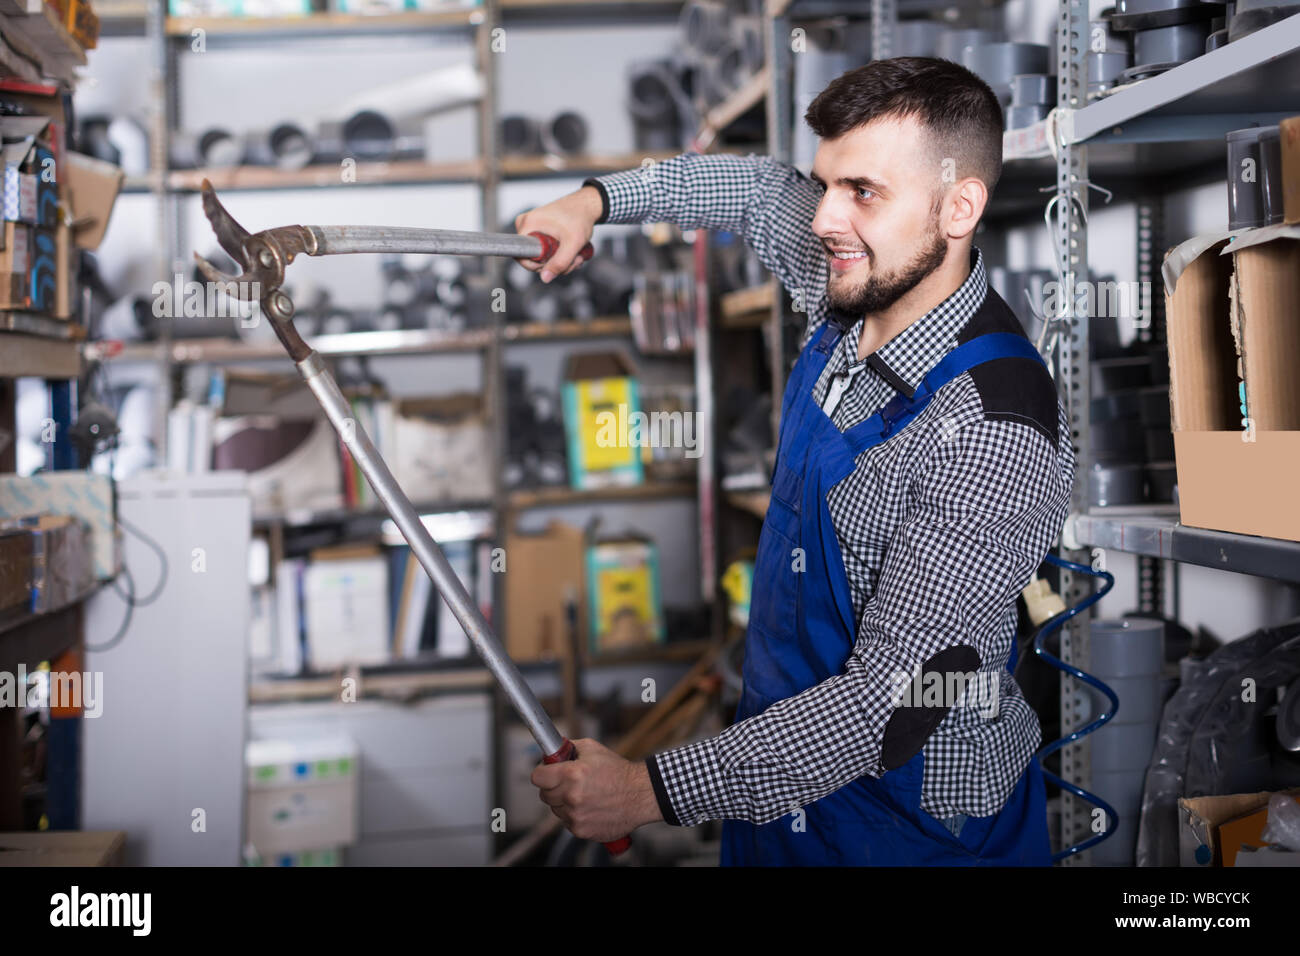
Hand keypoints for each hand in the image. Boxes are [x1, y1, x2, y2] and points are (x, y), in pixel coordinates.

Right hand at [513, 185, 601, 282]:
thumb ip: (560, 262)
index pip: (521, 255)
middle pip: (533, 258)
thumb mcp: (573, 243)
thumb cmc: (580, 217)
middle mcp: (525, 224)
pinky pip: (545, 250)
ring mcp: (532, 227)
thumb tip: (545, 278)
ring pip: (542, 256)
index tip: (556, 262)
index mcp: (527, 224)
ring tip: (576, 254)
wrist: (587, 205)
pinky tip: (572, 251)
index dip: (538, 266)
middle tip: (574, 259)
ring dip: (561, 261)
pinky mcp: (539, 230)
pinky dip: (560, 254)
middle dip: (555, 264)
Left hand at [531, 738, 662, 842]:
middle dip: (554, 787)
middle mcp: (571, 797)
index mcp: (572, 774)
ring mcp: (575, 816)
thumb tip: (551, 750)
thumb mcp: (592, 748)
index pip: (537, 777)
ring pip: (555, 809)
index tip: (548, 772)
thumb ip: (567, 748)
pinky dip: (575, 816)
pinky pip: (567, 822)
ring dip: (564, 802)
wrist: (640, 795)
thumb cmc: (618, 771)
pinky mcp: (581, 830)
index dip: (543, 772)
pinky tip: (591, 807)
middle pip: (544, 794)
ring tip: (585, 795)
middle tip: (569, 782)